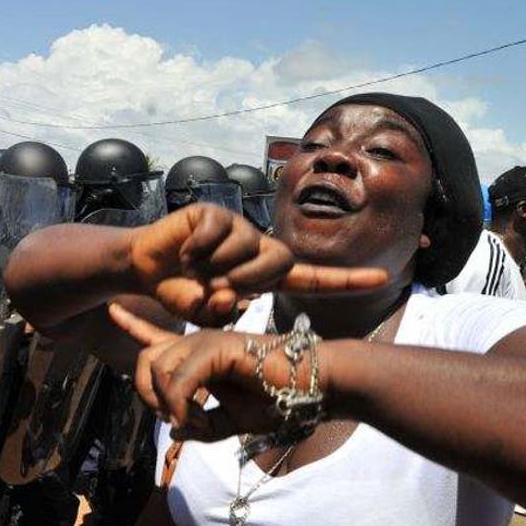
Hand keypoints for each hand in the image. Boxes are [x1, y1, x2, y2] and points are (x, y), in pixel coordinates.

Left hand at [109, 303, 314, 441]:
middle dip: (149, 394)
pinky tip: (202, 420)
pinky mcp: (218, 346)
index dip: (132, 325)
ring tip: (200, 423)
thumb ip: (203, 426)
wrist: (315, 388)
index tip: (112, 309)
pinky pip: (182, 380)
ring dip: (172, 406)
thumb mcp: (233, 421)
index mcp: (199, 354)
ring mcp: (207, 340)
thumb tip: (176, 431)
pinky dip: (185, 406)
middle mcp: (198, 341)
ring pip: (160, 370)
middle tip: (178, 420)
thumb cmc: (279, 401)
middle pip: (147, 360)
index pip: (157, 338)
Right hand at [127, 204, 386, 325]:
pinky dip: (197, 248)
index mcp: (262, 275)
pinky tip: (183, 253)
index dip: (345, 280)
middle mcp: (256, 247)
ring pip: (245, 246)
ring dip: (215, 265)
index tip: (383, 277)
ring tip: (193, 269)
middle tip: (219, 287)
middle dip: (252, 278)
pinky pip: (216, 230)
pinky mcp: (213, 212)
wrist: (142, 268)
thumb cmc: (178, 291)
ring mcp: (236, 227)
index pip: (311, 278)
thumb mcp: (200, 313)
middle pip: (281, 260)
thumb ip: (217, 311)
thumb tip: (227, 295)